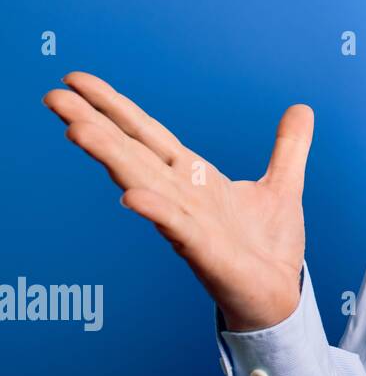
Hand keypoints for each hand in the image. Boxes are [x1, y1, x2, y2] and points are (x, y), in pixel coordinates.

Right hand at [43, 72, 313, 331]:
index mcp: (194, 177)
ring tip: (77, 129)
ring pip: (142, 183)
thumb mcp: (283, 185)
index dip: (115, 106)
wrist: (280, 296)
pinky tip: (133, 196)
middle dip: (93, 123)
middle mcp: (181, 196)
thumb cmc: (268, 247)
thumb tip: (301, 108)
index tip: (77, 80)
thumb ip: (288, 147)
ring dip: (111, 157)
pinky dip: (157, 210)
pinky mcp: (206, 252)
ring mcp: (188, 223)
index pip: (147, 134)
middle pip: (131, 152)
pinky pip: (177, 228)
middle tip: (54, 95)